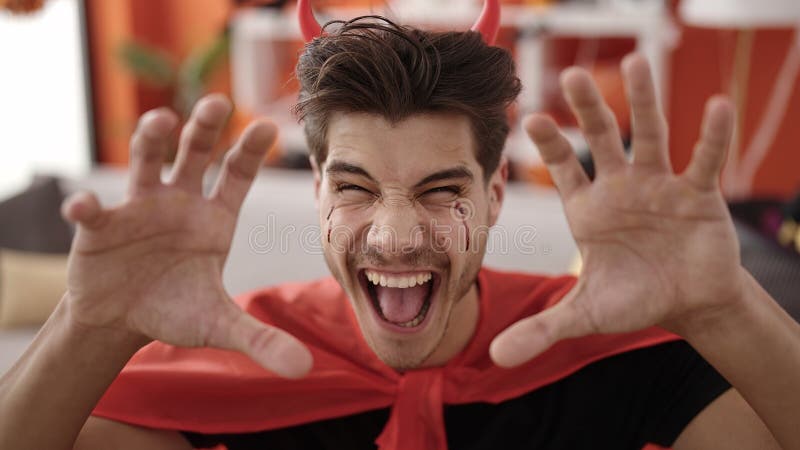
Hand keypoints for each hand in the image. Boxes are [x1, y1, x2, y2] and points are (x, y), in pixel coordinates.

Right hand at [61, 94, 311, 377]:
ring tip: (161, 123)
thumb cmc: (176, 310)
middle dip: (205, 128)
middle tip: (217, 103)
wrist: (124, 319)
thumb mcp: (219, 326)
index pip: (237, 175)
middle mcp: (180, 202)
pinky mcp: (101, 226)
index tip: (267, 125)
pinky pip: (93, 210)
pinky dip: (86, 207)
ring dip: (151, 142)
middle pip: (195, 154)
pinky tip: (83, 207)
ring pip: (146, 163)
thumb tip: (305, 369)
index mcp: (215, 218)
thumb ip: (259, 340)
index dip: (251, 151)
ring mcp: (140, 207)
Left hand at [491, 54, 745, 367]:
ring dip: (644, 102)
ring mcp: (659, 185)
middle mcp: (620, 187)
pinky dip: (711, 137)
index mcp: (587, 208)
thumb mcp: (586, 314)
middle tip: (573, 75)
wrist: (686, 304)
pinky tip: (715, 107)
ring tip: (637, 61)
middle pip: (602, 138)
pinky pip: (704, 160)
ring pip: (650, 135)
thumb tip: (496, 358)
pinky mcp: (698, 194)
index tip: (530, 118)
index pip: (565, 167)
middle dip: (589, 109)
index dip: (550, 144)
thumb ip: (543, 329)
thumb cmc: (632, 300)